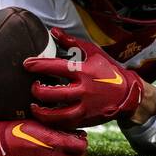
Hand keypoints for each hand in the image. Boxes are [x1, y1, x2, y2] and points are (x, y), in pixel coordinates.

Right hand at [0, 119, 86, 155]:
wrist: (0, 141)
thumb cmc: (18, 128)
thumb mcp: (39, 123)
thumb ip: (56, 127)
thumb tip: (71, 130)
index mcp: (54, 141)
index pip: (81, 147)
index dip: (83, 141)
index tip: (80, 135)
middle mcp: (53, 154)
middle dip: (80, 150)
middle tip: (77, 142)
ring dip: (71, 155)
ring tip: (66, 145)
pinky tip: (54, 149)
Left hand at [24, 26, 148, 128]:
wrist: (129, 94)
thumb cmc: (108, 70)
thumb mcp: (93, 53)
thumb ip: (71, 42)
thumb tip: (53, 31)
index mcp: (85, 72)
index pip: (57, 67)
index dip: (39, 65)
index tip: (26, 64)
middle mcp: (85, 91)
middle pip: (53, 94)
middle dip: (37, 90)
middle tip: (33, 86)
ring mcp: (85, 108)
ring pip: (57, 115)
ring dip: (41, 111)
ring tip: (33, 105)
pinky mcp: (86, 121)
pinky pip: (65, 124)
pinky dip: (52, 122)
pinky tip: (45, 116)